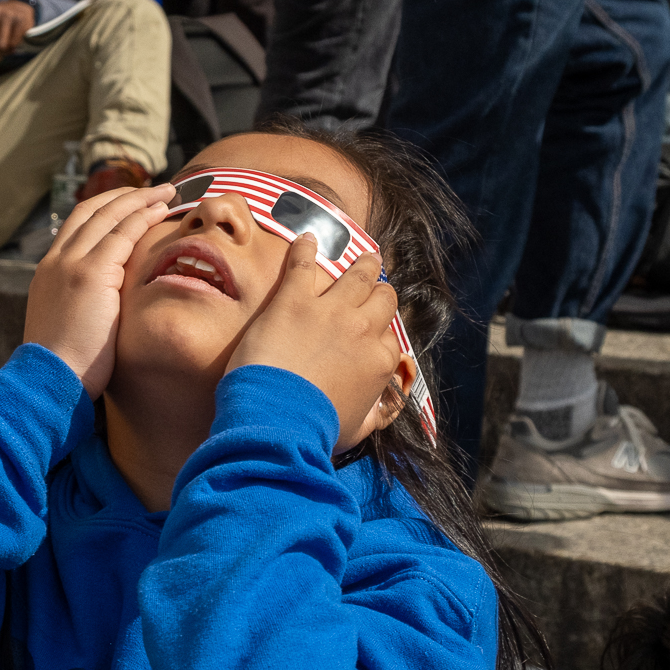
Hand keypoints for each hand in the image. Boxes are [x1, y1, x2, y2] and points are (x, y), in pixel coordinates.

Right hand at [24, 184, 174, 397]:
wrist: (51, 381)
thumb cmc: (67, 367)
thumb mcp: (71, 324)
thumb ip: (86, 303)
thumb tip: (110, 304)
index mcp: (49, 272)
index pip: (77, 226)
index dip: (105, 210)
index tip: (130, 206)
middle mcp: (56, 261)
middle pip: (90, 210)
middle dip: (124, 195)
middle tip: (152, 190)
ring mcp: (71, 264)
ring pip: (107, 215)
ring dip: (139, 198)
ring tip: (166, 192)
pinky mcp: (90, 274)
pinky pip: (121, 233)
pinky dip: (142, 217)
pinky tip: (161, 211)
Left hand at [226, 235, 399, 449]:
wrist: (278, 420)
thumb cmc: (315, 430)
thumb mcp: (356, 430)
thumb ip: (373, 414)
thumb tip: (382, 409)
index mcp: (380, 362)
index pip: (391, 338)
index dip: (380, 334)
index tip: (370, 333)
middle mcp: (363, 330)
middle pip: (383, 299)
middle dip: (380, 293)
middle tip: (374, 286)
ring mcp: (331, 310)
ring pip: (359, 274)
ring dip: (363, 264)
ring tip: (365, 257)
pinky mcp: (296, 299)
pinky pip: (305, 263)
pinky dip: (306, 248)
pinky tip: (306, 239)